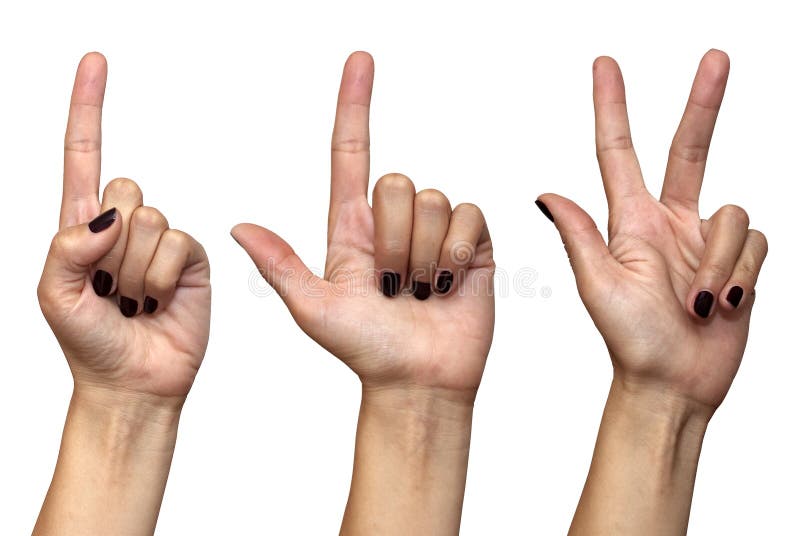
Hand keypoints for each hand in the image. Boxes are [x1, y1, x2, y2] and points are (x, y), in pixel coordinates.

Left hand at [37, 52, 210, 404]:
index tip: (96, 63)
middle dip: (113, 241)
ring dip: (138, 268)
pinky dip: (165, 276)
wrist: (135, 383)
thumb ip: (66, 248)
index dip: (89, 108)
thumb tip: (108, 215)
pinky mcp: (192, 258)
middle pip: (125, 185)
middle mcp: (122, 228)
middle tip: (112, 284)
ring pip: (153, 218)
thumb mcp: (54, 297)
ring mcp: (159, 242)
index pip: (84, 155)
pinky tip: (159, 299)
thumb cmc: (89, 344)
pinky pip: (180, 242)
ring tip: (135, 299)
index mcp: (81, 227)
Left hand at [232, 52, 493, 402]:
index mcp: (351, 228)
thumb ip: (281, 265)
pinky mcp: (471, 242)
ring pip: (432, 201)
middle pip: (396, 182)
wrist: (419, 382)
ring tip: (419, 290)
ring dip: (423, 256)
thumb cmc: (366, 351)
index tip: (361, 61)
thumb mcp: (313, 310)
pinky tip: (448, 284)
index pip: (351, 152)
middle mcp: (393, 222)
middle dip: (393, 239)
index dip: (355, 105)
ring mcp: (434, 231)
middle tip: (390, 285)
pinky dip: (457, 254)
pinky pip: (468, 215)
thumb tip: (237, 227)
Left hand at [537, 49, 766, 412]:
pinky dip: (740, 274)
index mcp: (630, 223)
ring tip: (697, 302)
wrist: (673, 384)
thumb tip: (544, 194)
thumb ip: (580, 235)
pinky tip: (721, 304)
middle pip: (689, 149)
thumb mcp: (599, 285)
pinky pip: (756, 243)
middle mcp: (669, 222)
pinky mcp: (739, 263)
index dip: (612, 107)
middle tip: (716, 57)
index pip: (619, 152)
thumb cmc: (631, 341)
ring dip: (719, 262)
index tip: (605, 66)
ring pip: (734, 213)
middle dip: (703, 104)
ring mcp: (705, 242)